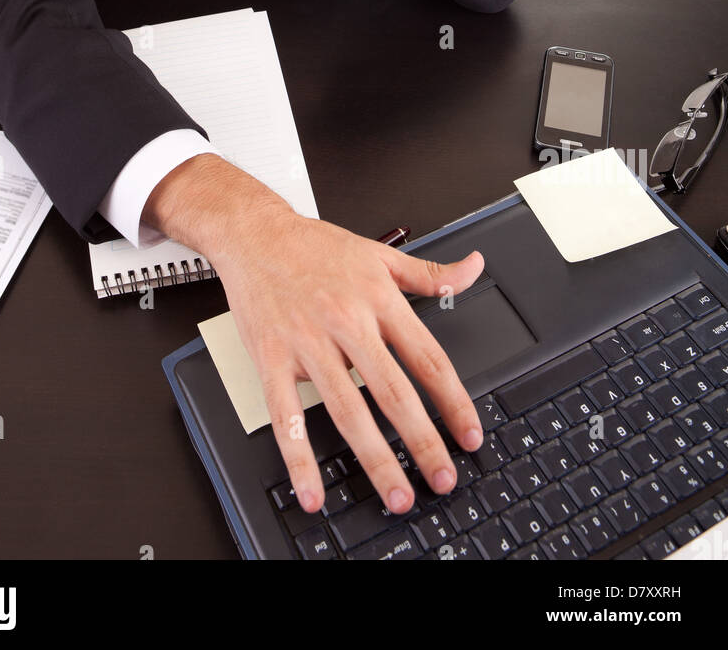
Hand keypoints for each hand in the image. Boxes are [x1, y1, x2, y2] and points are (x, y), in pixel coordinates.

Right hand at [210, 206, 484, 516]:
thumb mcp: (379, 253)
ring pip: (347, 409)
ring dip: (374, 458)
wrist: (254, 233)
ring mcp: (307, 342)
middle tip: (442, 479)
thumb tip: (472, 268)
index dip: (454, 401)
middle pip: (392, 392)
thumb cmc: (315, 247)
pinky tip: (312, 491)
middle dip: (422, 442)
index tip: (469, 436)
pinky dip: (298, 457)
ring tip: (396, 494)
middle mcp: (346, 322)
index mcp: (377, 299)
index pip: (427, 358)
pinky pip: (286, 415)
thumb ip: (429, 272)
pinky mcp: (271, 358)